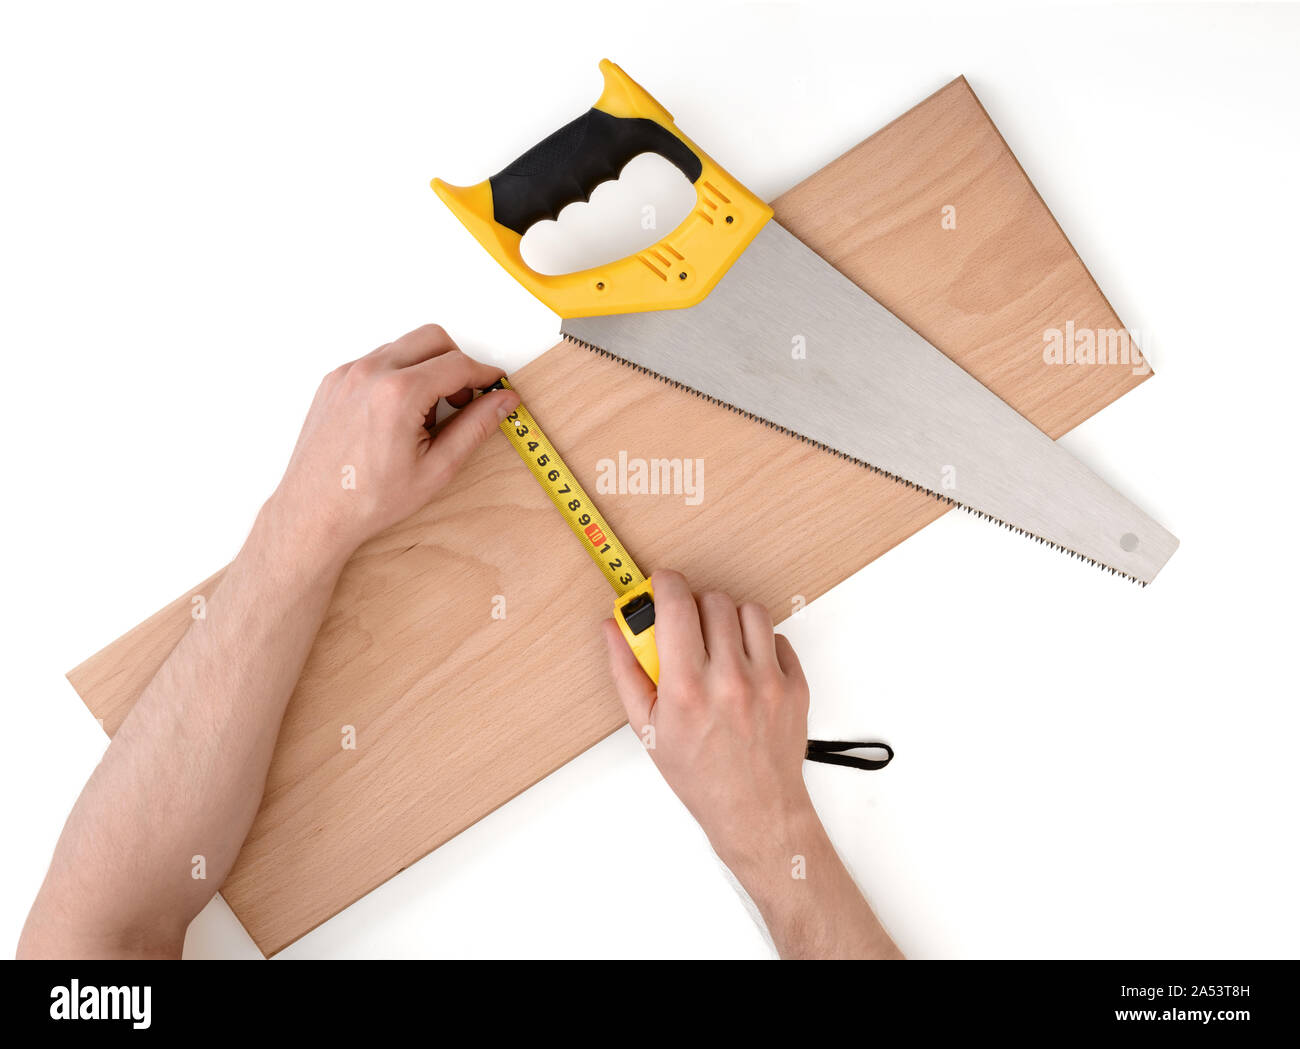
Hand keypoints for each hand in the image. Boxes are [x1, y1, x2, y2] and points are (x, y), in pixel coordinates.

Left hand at [266, 324, 518, 564]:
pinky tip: (398, 416)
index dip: (485, 374)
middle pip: (432, 339)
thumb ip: (475, 428)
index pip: (457, 364)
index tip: (496, 386)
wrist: (315, 512)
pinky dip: (398, 378)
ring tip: (425, 418)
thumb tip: (502, 402)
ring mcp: (347, 374)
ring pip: (404, 348)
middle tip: (464, 399)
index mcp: (398, 394)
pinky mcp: (334, 381)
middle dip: (456, 363)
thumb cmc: (368, 499)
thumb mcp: (436, 468)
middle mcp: (369, 374)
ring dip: (426, 371)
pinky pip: (377, 362)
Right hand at [602, 569, 815, 869]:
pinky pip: (776, 637)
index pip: (676, 604)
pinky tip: (745, 666)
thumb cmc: (698, 774)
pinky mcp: (795, 685)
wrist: (755, 810)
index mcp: (686, 688)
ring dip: (729, 618)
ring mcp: (768, 680)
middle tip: (687, 628)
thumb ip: (625, 671)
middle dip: (695, 606)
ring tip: (719, 645)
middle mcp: (729, 679)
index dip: (665, 583)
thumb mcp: (647, 727)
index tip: (661, 585)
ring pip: (749, 610)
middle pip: (714, 600)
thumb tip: (612, 628)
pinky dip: (758, 643)